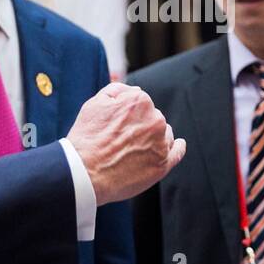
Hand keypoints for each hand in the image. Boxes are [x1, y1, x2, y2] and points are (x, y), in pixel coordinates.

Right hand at [67, 83, 185, 203]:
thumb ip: (118, 91)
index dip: (128, 115)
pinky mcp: (162, 164)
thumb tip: (136, 90)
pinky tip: (179, 144)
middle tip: (121, 141)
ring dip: (155, 138)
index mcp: (140, 101)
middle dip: (142, 126)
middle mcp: (155, 119)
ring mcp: (161, 143)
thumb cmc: (87, 139)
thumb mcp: (95, 104)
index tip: (118, 125)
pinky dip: (178, 147)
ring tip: (133, 151)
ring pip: (164, 134)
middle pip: (154, 118)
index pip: (141, 104)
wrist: (84, 173)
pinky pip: (177, 152)